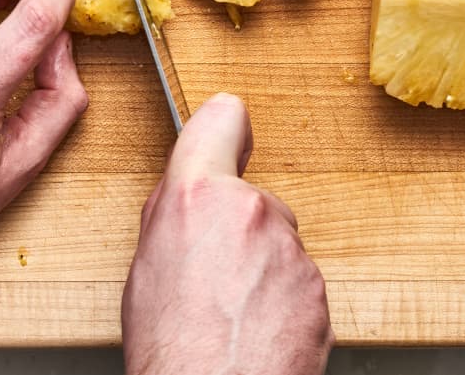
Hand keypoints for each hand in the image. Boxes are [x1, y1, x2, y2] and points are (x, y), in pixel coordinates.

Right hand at [122, 93, 332, 374]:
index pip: (223, 117)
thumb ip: (175, 211)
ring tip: (233, 311)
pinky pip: (298, 278)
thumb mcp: (146, 264)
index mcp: (198, 195)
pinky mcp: (318, 285)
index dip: (227, 129)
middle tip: (214, 274)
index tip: (234, 138)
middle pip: (252, 198)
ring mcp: (290, 248)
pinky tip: (257, 327)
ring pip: (277, 242)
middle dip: (239, 227)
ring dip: (262, 266)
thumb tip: (191, 193)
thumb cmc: (170, 347)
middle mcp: (250, 209)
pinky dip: (283, 298)